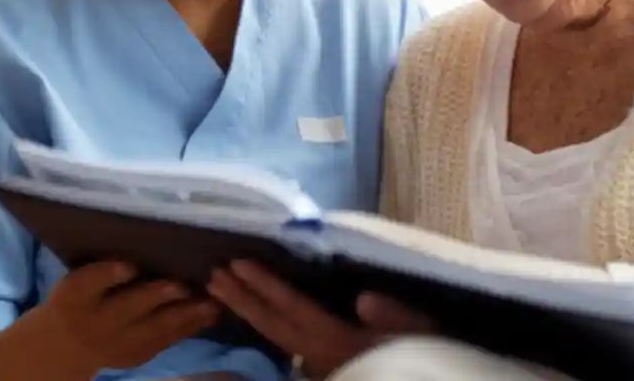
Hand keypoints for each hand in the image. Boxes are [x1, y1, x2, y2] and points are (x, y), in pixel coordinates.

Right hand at [22, 261, 221, 376]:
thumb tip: (146, 234)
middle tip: (182, 284)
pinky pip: (166, 340)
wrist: (68, 344)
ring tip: (211, 299)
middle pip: (127, 307)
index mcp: (75, 294)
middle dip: (155, 296)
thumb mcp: (79, 278)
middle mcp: (95, 321)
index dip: (108, 274)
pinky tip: (211, 311)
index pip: (89, 281)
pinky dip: (189, 326)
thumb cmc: (81, 296)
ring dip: (184, 313)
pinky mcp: (137, 355)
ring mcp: (118, 344)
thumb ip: (104, 264)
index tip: (129, 265)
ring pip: (154, 327)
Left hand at [207, 260, 434, 379]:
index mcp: (338, 341)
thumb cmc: (421, 357)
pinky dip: (264, 322)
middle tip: (212, 276)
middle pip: (273, 325)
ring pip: (274, 335)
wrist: (420, 379)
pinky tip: (258, 313)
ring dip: (247, 311)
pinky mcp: (323, 364)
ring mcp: (318, 362)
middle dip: (242, 299)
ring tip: (221, 290)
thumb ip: (396, 318)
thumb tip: (365, 299)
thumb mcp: (422, 335)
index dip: (265, 286)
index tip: (236, 263)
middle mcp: (319, 354)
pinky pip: (284, 341)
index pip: (294, 309)